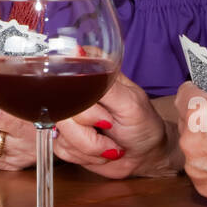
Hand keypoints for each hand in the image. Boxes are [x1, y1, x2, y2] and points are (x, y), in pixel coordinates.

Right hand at [52, 74, 173, 178]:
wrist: (145, 155)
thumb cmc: (143, 124)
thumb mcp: (130, 102)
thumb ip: (103, 83)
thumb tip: (79, 51)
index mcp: (90, 73)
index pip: (65, 75)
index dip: (79, 98)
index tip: (103, 116)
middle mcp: (74, 92)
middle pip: (62, 108)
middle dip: (89, 128)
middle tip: (110, 126)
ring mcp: (67, 115)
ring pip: (62, 132)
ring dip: (90, 145)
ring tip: (108, 142)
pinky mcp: (63, 138)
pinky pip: (62, 149)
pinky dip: (86, 155)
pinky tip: (100, 150)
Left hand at [173, 81, 206, 206]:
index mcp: (201, 113)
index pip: (183, 93)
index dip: (196, 93)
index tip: (202, 96)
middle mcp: (191, 140)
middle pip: (185, 122)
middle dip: (200, 121)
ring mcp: (196, 167)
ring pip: (191, 147)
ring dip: (204, 145)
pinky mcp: (204, 187)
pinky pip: (201, 169)